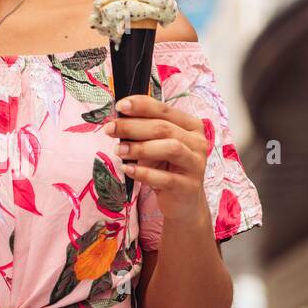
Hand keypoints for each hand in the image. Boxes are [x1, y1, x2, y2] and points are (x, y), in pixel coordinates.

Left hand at [102, 92, 208, 224]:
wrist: (183, 202)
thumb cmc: (167, 169)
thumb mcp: (156, 146)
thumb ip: (143, 133)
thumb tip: (118, 122)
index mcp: (190, 126)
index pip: (164, 110)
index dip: (142, 105)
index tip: (120, 106)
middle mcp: (197, 142)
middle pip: (164, 128)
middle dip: (133, 127)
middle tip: (110, 129)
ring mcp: (195, 164)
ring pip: (170, 148)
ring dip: (140, 148)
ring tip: (118, 150)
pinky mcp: (188, 186)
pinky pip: (165, 177)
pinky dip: (143, 172)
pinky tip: (127, 169)